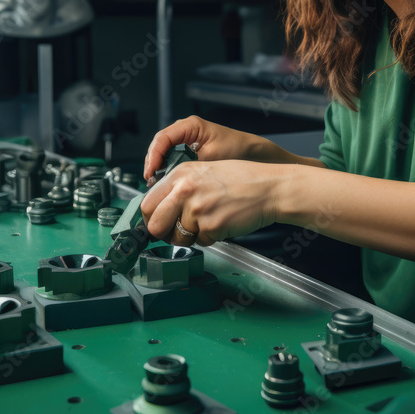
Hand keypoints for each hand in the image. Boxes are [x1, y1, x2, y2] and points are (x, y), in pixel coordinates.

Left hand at [140, 159, 280, 246]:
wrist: (267, 187)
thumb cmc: (240, 179)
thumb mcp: (202, 172)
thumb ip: (179, 187)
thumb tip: (159, 209)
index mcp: (180, 175)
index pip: (147, 204)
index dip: (150, 218)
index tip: (156, 223)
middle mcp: (185, 190)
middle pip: (154, 225)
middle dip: (163, 233)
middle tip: (175, 232)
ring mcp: (197, 209)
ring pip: (177, 238)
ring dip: (189, 237)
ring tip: (207, 222)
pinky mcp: (211, 226)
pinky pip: (200, 242)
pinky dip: (209, 237)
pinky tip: (222, 222)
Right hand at [142, 116, 268, 182]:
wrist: (255, 155)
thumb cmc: (237, 152)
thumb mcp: (212, 158)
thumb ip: (191, 167)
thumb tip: (171, 180)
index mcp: (190, 126)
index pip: (162, 138)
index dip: (153, 156)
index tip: (150, 173)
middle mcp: (185, 130)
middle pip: (159, 145)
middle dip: (153, 163)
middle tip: (150, 182)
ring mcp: (186, 140)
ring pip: (163, 153)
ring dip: (158, 168)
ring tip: (156, 184)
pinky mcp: (189, 152)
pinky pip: (172, 159)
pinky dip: (168, 171)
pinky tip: (168, 183)